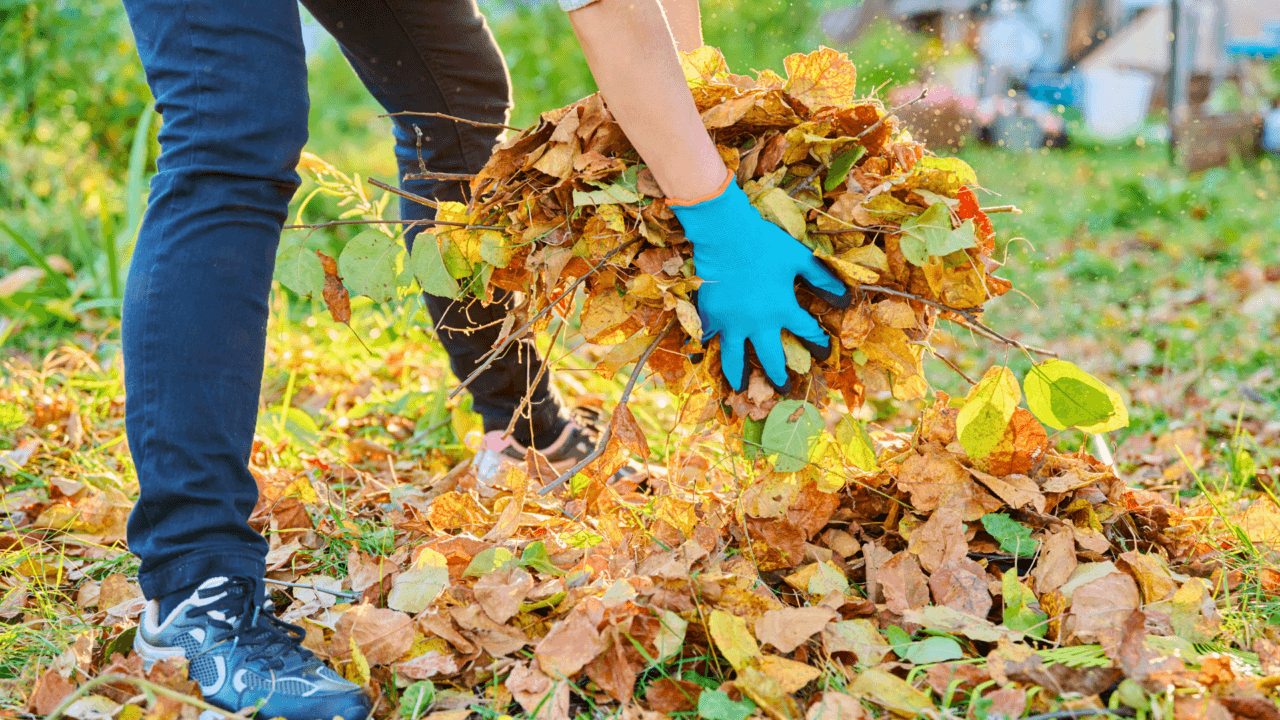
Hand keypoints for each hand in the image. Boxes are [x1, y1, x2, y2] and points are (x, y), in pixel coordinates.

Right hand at [670, 173, 851, 392]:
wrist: (725, 234)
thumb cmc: (765, 243)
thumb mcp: (799, 258)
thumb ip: (822, 279)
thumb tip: (845, 298)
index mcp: (783, 309)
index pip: (806, 332)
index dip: (818, 342)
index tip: (825, 352)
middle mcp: (758, 324)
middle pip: (771, 359)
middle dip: (780, 376)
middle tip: (783, 388)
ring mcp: (731, 324)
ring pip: (735, 359)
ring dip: (740, 376)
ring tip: (740, 390)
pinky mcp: (710, 316)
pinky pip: (709, 339)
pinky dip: (710, 348)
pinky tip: (710, 356)